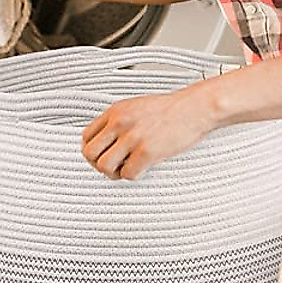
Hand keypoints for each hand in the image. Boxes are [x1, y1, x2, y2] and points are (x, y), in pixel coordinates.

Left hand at [81, 85, 217, 179]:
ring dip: (114, 173)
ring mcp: (133, 137)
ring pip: (104, 166)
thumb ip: (118, 122)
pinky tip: (143, 168)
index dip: (92, 152)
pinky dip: (133, 175)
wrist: (195, 108)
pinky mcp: (147, 151)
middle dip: (99, 165)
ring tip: (127, 169)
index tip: (103, 156)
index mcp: (115, 111)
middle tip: (114, 166)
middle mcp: (120, 123)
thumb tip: (105, 144)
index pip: (85, 137)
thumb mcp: (136, 107)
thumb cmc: (170, 110)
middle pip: (90, 154)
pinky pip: (127, 174)